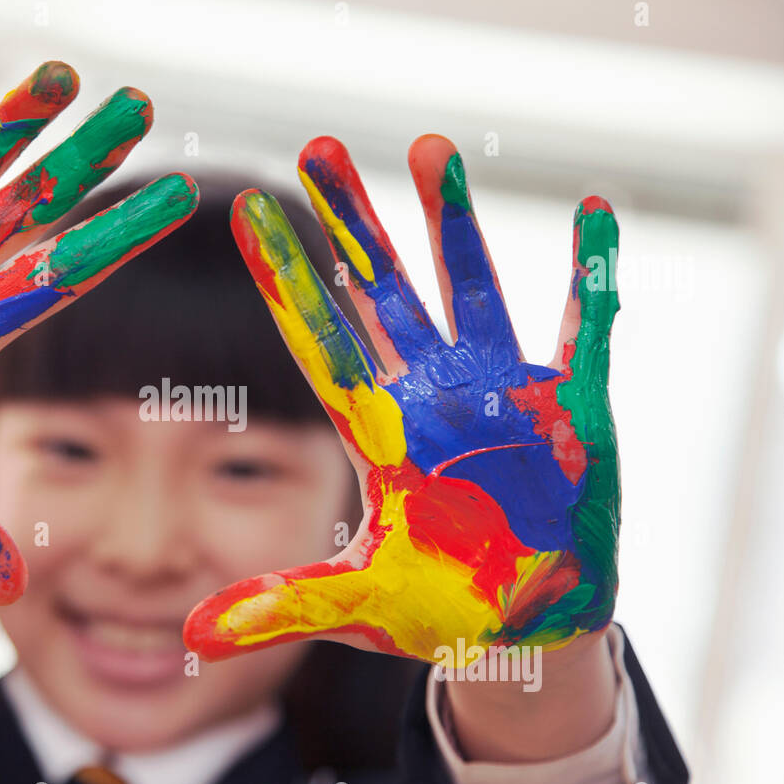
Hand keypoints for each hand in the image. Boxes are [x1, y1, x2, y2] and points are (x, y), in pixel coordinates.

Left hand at [185, 134, 618, 661]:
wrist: (531, 625)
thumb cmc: (442, 609)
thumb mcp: (360, 608)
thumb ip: (282, 608)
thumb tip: (187, 637)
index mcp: (383, 436)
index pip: (323, 345)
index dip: (289, 282)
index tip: (252, 214)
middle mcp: (436, 399)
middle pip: (386, 295)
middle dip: (356, 226)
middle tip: (319, 150)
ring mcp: (506, 397)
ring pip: (473, 290)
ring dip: (455, 222)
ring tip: (429, 146)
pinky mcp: (574, 410)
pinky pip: (586, 329)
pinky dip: (593, 275)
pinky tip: (596, 210)